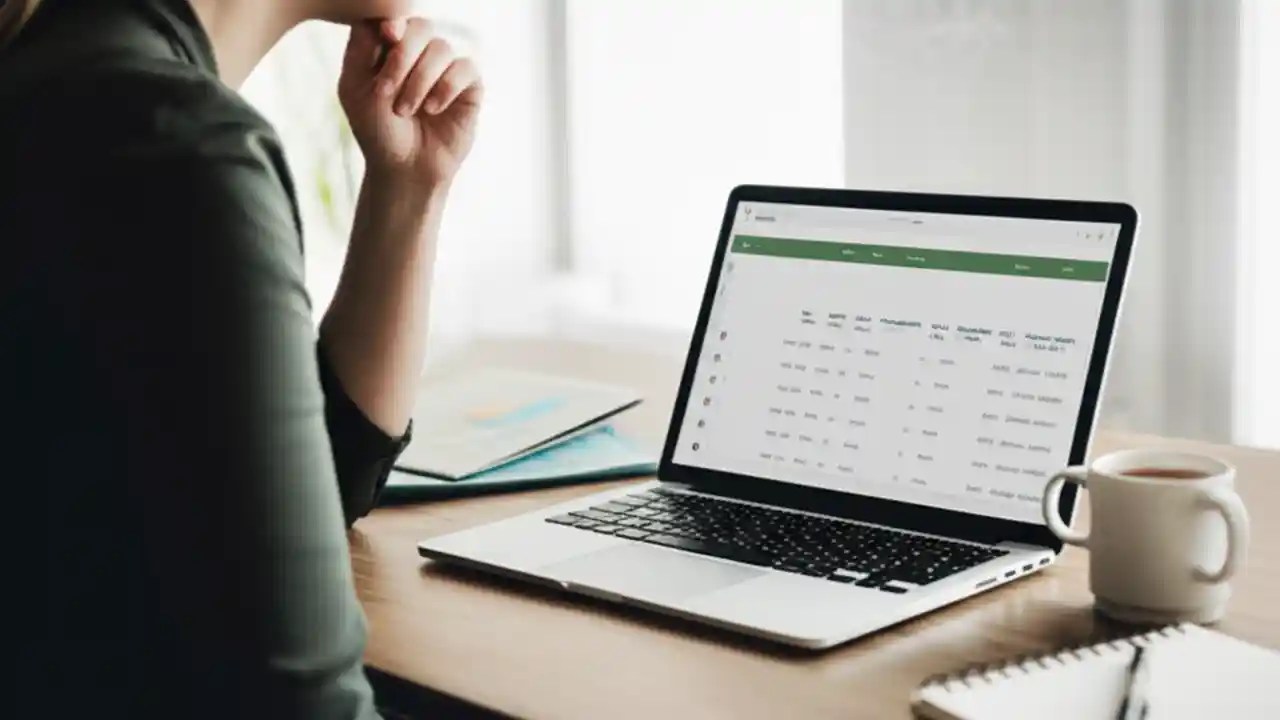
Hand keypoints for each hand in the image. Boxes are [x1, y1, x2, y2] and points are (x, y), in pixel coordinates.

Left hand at [339, 18, 482, 187]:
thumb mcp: (355, 88)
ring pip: (441, 48)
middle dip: (402, 56)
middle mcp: (420, 52)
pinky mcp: (469, 87)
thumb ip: (362, 48)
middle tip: (386, 91)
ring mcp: (446, 68)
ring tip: (406, 110)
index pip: (394, 18)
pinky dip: (446, 88)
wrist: (404, 169)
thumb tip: (386, 19)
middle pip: (420, 26)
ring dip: (420, 80)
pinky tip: (432, 109)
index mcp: (390, 47)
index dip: (392, 22)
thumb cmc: (378, 131)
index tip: (387, 36)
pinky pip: (465, 68)